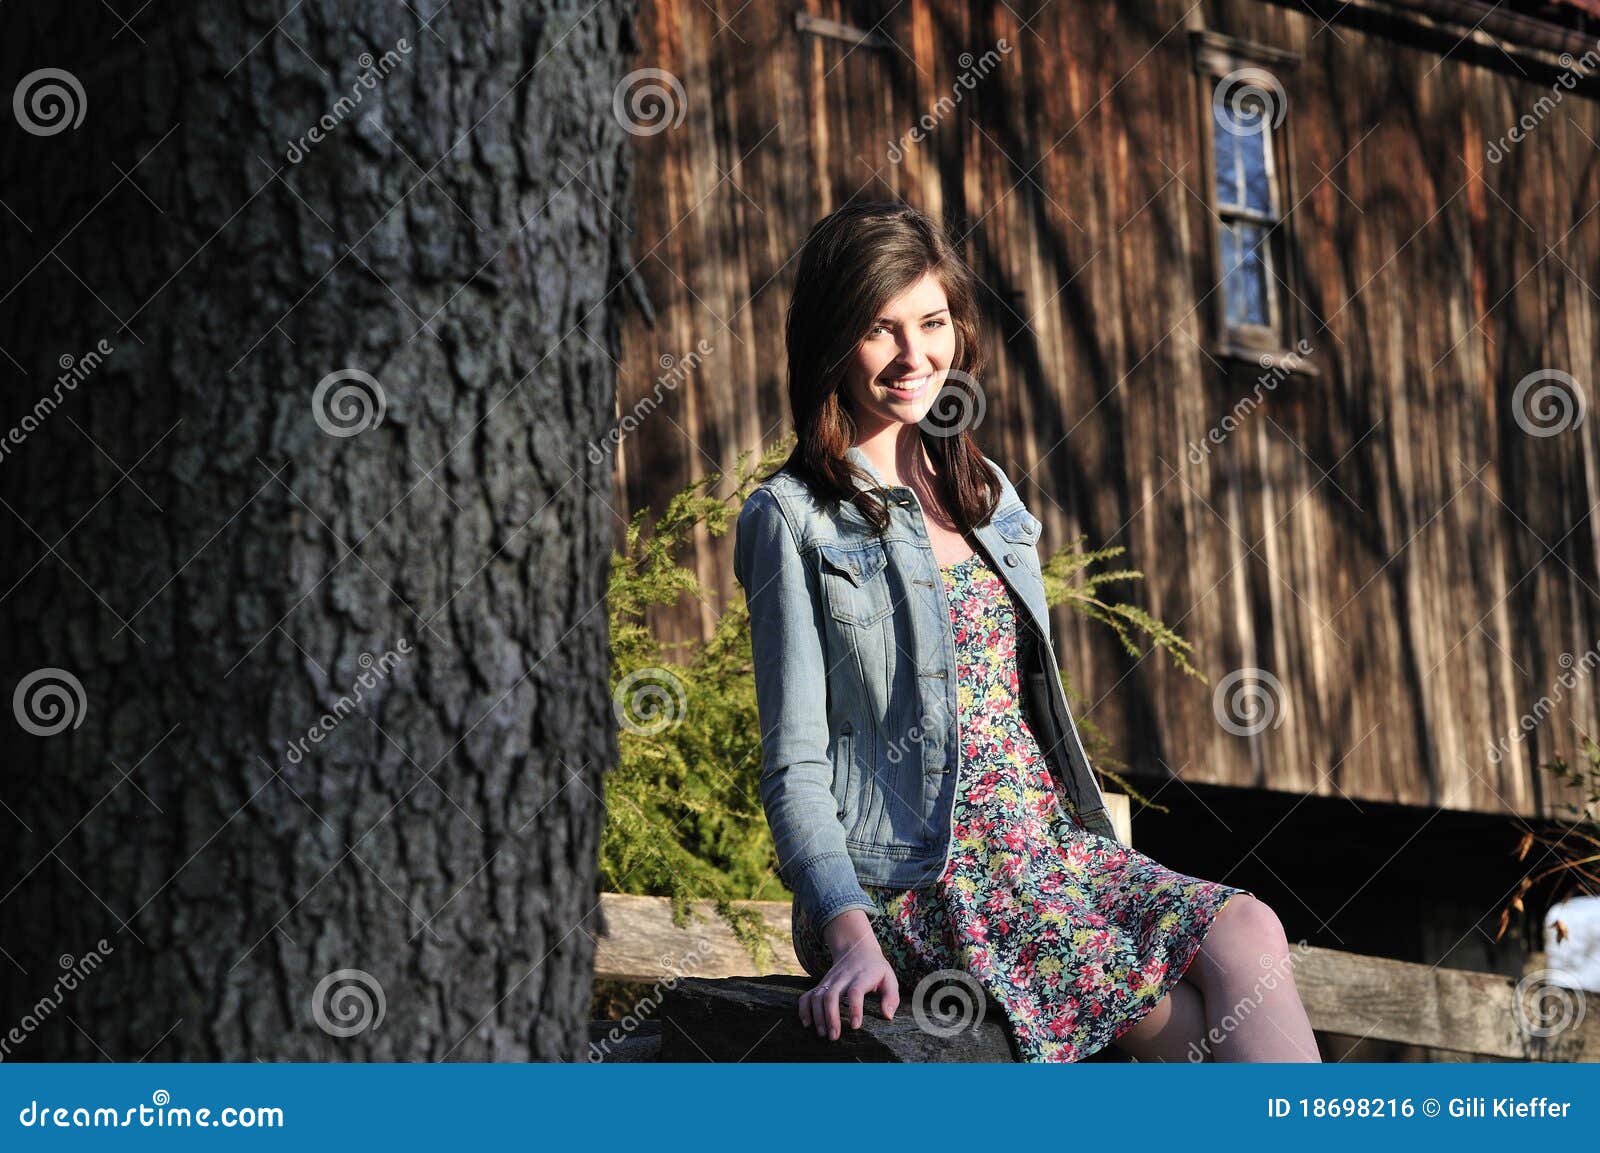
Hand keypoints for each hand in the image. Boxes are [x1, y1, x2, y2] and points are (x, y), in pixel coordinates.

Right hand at [798, 909, 898, 1039]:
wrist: (856, 948)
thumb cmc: (875, 968)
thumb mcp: (889, 977)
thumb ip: (891, 997)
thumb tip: (887, 1016)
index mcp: (861, 976)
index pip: (856, 991)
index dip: (854, 1008)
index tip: (854, 1026)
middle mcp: (842, 978)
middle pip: (831, 995)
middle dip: (830, 1017)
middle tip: (834, 1036)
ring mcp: (829, 981)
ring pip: (818, 996)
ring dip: (817, 1016)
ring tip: (823, 1034)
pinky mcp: (821, 984)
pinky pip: (807, 995)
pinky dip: (804, 1009)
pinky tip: (806, 1024)